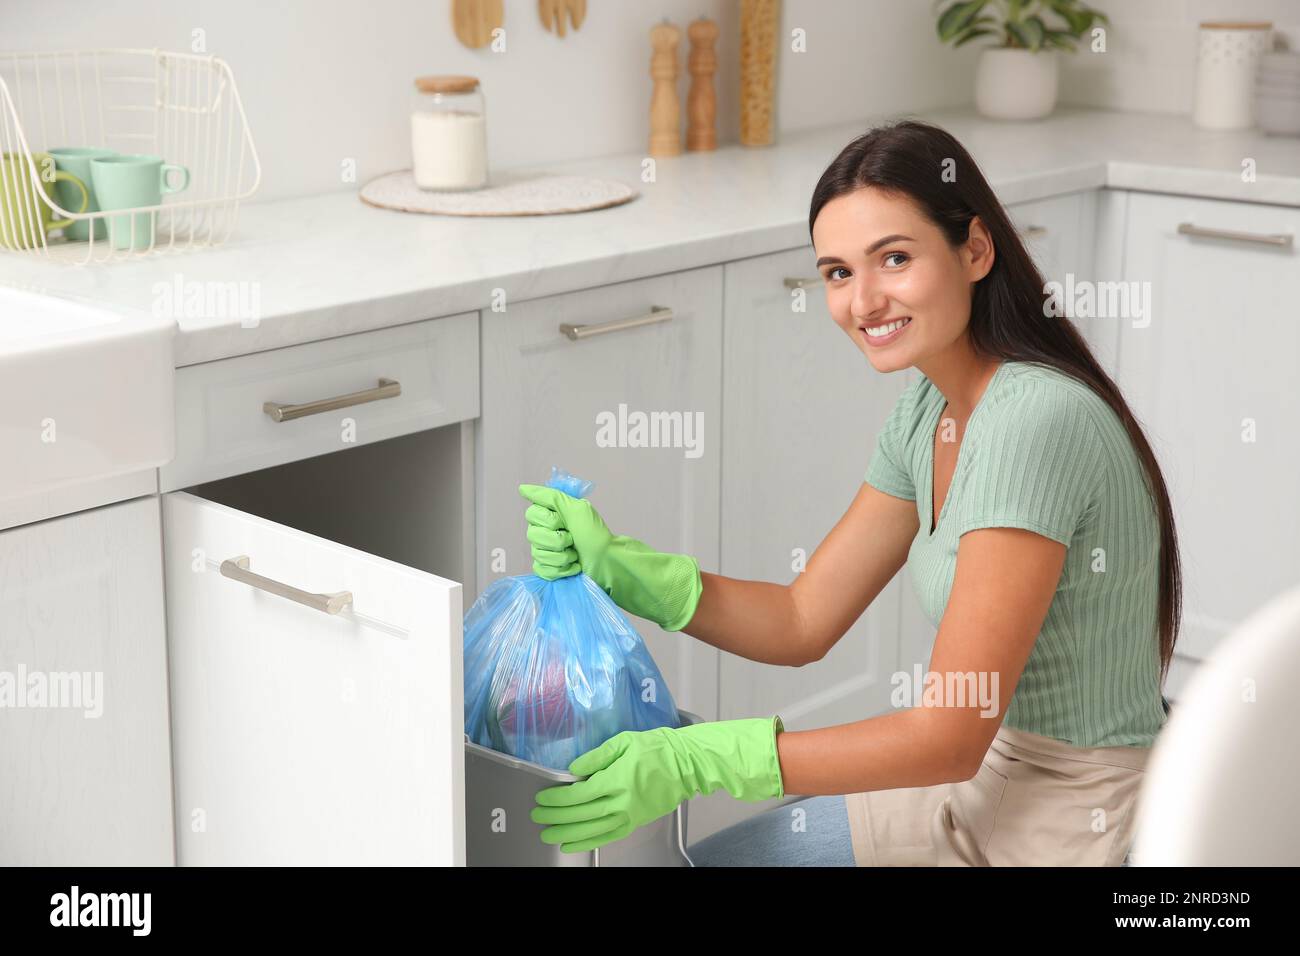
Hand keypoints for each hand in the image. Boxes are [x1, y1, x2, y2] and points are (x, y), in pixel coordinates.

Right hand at [518, 483, 703, 631]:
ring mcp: (546, 552)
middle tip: (574, 541)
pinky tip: (574, 567)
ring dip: (562, 556)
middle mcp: (545, 532)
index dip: (550, 520)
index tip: (566, 522)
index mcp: (550, 515)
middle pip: (532, 535)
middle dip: (557, 540)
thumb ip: (549, 496)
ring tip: (577, 555)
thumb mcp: (577, 509)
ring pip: (537, 554)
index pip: (531, 514)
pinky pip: (542, 570)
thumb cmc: (596, 535)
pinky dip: (561, 570)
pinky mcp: (549, 571)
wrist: (608, 563)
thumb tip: (522, 488)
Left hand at [530, 716, 785, 852]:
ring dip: (567, 833)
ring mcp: (628, 816)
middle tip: (537, 816)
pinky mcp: (635, 822)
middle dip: (555, 816)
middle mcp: (620, 803)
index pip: (577, 795)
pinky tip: (573, 842)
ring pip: (591, 830)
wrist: (687, 765)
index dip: (556, 798)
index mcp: (615, 781)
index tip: (542, 797)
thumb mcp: (624, 742)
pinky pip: (608, 836)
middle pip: (580, 815)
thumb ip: (596, 756)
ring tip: (549, 834)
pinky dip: (588, 841)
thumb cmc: (657, 748)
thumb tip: (573, 769)